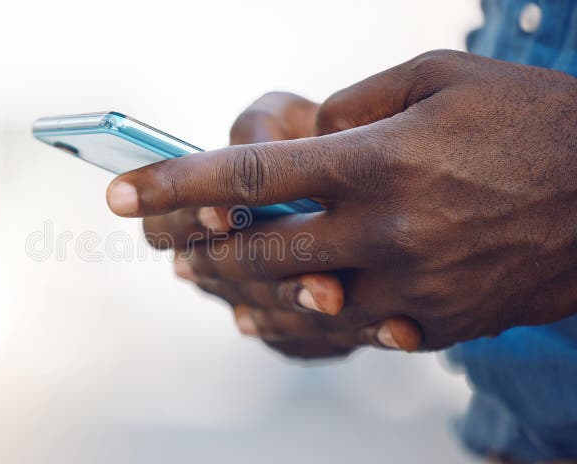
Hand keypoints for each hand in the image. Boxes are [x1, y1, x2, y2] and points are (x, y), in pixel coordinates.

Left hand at [108, 50, 576, 350]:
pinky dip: (301, 321)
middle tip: (168, 244)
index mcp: (379, 160)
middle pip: (258, 251)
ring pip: (294, 302)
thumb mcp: (437, 80)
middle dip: (200, 249)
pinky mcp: (434, 323)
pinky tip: (274, 313)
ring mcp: (411, 286)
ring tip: (205, 279)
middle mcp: (386, 230)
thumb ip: (354, 108)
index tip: (118, 193)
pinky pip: (348, 331)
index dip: (173, 184)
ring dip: (239, 290)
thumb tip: (300, 136)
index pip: (249, 177)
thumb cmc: (530, 123)